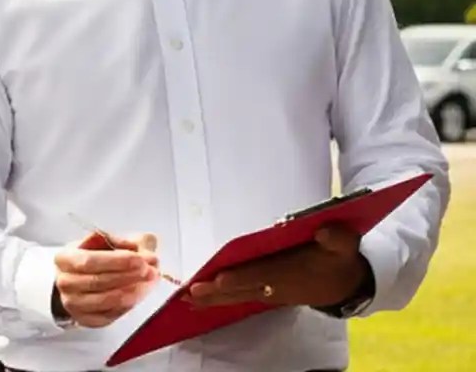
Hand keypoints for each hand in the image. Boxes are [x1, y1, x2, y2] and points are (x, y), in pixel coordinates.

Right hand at [54, 231, 160, 327]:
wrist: (76, 280)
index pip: (89, 261)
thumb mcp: (103, 242)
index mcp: (64, 259)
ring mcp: (73, 304)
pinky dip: (128, 305)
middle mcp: (65, 282)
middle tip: (150, 270)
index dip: (117, 261)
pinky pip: (110, 315)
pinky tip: (139, 295)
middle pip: (98, 281)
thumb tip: (144, 249)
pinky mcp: (86, 320)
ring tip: (149, 282)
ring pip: (105, 301)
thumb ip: (124, 241)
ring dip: (132, 291)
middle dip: (128, 276)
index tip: (140, 259)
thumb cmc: (91, 259)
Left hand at [186, 224, 370, 308]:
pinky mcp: (265, 293)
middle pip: (242, 289)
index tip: (222, 279)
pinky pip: (238, 298)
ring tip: (186, 299)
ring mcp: (269, 292)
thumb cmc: (339, 259)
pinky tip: (199, 301)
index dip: (243, 277)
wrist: (345, 284)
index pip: (263, 274)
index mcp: (291, 272)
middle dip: (217, 292)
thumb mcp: (345, 245)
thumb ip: (337, 238)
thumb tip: (324, 231)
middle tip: (191, 293)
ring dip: (213, 298)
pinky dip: (219, 299)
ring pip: (237, 296)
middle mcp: (276, 285)